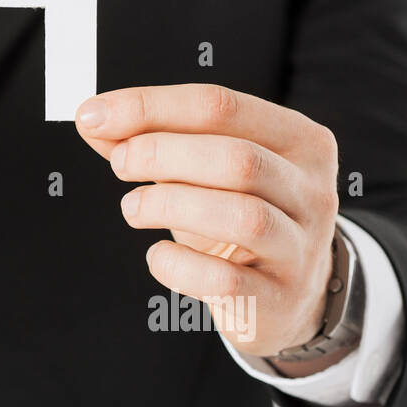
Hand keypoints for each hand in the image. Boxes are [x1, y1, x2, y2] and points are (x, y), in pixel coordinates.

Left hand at [76, 84, 344, 370]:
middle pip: (237, 159)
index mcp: (299, 141)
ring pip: (243, 217)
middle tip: (119, 163)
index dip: (150, 106)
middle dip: (161, 154)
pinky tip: (158, 255)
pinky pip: (224, 280)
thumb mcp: (202, 170)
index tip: (95, 115)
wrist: (285, 296)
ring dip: (169, 205)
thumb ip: (150, 140)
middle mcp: (312, 191)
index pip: (221, 105)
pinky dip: (176, 264)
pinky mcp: (278, 301)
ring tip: (134, 207)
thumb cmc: (235, 217)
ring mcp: (301, 249)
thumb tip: (93, 119)